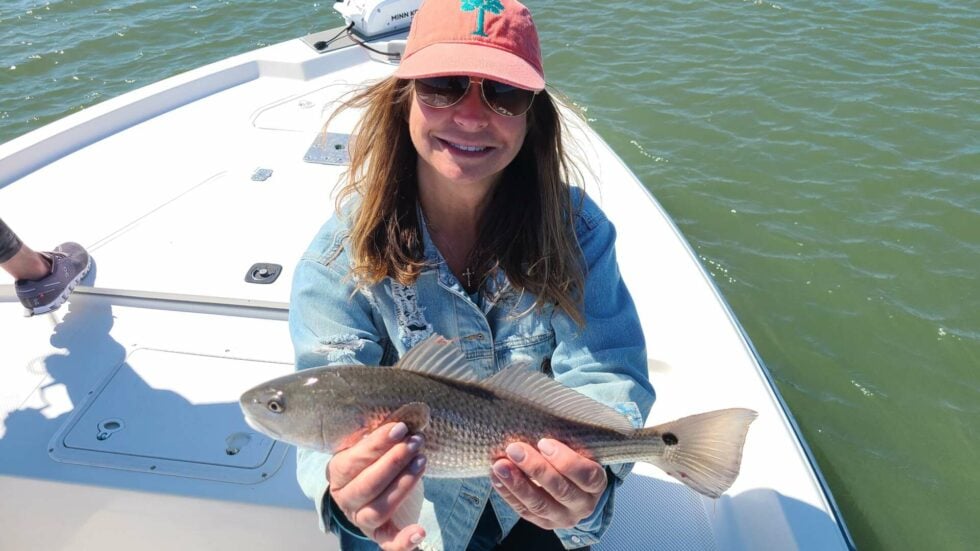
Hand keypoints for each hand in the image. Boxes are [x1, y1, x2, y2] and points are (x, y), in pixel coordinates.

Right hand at [327, 422, 426, 549]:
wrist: (371, 491)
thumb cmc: (372, 461)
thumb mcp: (369, 447)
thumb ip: (377, 438)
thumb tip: (398, 425)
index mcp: (337, 473)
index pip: (353, 460)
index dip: (377, 444)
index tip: (401, 428)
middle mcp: (345, 498)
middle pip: (367, 485)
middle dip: (394, 461)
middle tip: (415, 443)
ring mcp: (360, 519)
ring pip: (378, 509)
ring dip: (403, 484)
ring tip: (422, 462)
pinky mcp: (378, 535)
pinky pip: (388, 543)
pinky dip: (404, 540)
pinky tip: (420, 532)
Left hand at [490, 438, 606, 529]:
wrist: (574, 487)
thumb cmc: (573, 459)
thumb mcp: (578, 450)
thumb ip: (565, 441)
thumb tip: (535, 423)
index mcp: (596, 483)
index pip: (586, 475)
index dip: (565, 460)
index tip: (543, 442)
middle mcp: (583, 504)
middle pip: (560, 489)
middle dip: (535, 468)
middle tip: (514, 449)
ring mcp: (563, 517)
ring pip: (539, 504)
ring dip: (517, 483)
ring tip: (500, 465)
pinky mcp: (544, 523)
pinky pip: (524, 511)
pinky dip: (508, 494)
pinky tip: (496, 478)